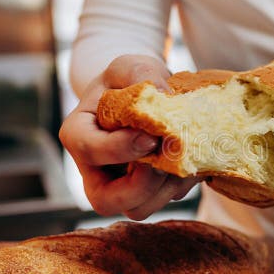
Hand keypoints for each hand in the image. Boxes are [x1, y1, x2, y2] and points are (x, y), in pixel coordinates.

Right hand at [59, 54, 197, 219]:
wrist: (144, 95)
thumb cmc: (129, 79)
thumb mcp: (129, 66)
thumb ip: (141, 74)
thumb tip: (163, 94)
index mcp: (78, 135)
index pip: (89, 151)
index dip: (120, 149)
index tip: (150, 136)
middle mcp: (95, 169)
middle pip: (107, 200)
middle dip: (143, 184)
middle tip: (167, 155)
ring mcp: (122, 185)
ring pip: (141, 207)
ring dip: (168, 186)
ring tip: (186, 153)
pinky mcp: (151, 191)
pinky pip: (167, 199)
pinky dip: (185, 181)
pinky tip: (195, 154)